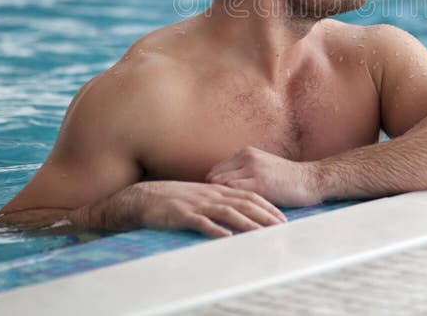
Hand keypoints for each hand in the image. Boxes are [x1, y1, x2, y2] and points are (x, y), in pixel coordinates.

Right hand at [127, 180, 286, 237]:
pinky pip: (201, 222)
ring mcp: (198, 204)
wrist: (145, 197)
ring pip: (227, 212)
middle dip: (264, 215)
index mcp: (217, 190)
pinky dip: (214, 229)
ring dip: (246, 222)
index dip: (266, 206)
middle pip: (243, 203)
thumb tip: (239, 209)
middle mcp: (211, 195)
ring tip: (262, 233)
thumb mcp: (201, 195)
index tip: (281, 217)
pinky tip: (226, 237)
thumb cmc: (174, 198)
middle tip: (281, 227)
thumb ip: (219, 200)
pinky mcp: (183, 215)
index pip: (248, 195)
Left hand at [206, 147, 321, 207]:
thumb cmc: (287, 179)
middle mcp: (247, 158)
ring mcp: (252, 169)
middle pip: (213, 177)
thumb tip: (224, 189)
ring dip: (217, 200)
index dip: (211, 188)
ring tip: (214, 216)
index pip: (216, 170)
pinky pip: (233, 193)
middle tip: (210, 211)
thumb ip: (244, 173)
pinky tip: (226, 217)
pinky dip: (227, 205)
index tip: (212, 202)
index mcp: (246, 153)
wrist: (311, 179)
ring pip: (220, 184)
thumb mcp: (262, 168)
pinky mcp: (259, 183)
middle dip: (210, 194)